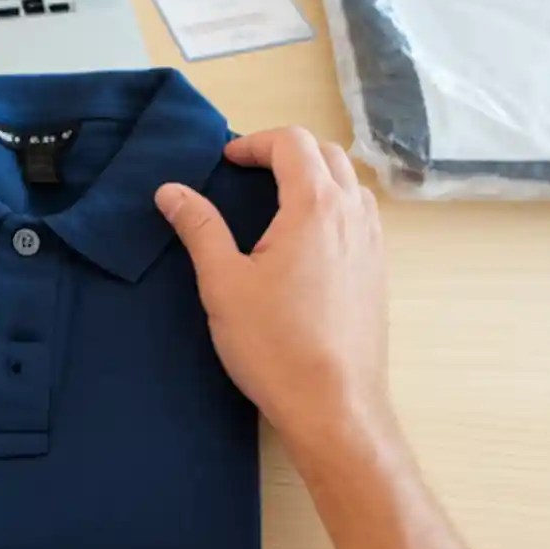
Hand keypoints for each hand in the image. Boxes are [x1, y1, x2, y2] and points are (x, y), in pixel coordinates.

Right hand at [154, 127, 386, 443]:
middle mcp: (353, 215)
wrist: (333, 406)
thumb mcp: (223, 283)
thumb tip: (171, 191)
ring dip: (316, 177)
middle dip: (287, 152)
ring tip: (278, 203)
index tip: (226, 162)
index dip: (255, 143)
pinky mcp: (378, 272)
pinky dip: (334, 207)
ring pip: (350, 183)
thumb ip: (199, 228)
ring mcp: (373, 243)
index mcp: (315, 206)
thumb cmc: (275, 345)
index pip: (293, 142)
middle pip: (327, 154)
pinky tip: (306, 243)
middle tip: (249, 174)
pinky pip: (361, 216)